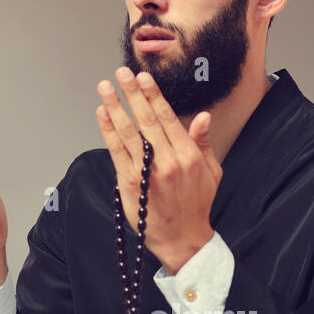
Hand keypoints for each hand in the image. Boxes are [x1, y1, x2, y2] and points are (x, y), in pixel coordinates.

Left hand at [95, 67, 220, 273]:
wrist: (183, 240)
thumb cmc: (197, 205)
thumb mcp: (211, 172)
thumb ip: (203, 143)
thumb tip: (202, 117)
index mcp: (188, 155)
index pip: (166, 117)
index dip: (152, 95)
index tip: (142, 77)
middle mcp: (167, 161)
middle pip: (145, 120)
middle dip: (131, 94)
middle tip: (120, 73)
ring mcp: (147, 173)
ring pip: (128, 133)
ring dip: (114, 107)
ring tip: (104, 87)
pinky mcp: (131, 184)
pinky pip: (117, 152)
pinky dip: (108, 132)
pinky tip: (102, 114)